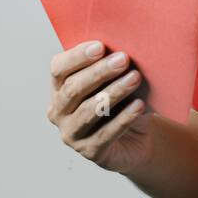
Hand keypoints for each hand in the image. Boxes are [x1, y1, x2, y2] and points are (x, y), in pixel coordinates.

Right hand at [47, 40, 153, 173]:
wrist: (136, 138)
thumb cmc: (123, 101)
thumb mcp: (115, 81)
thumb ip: (112, 65)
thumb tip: (123, 46)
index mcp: (59, 88)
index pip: (58, 69)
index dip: (77, 57)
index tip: (100, 46)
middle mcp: (59, 112)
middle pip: (74, 89)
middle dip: (99, 72)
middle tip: (124, 58)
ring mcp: (71, 134)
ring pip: (89, 111)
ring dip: (114, 92)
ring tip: (135, 78)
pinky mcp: (90, 152)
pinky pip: (106, 133)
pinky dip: (124, 118)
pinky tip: (139, 105)